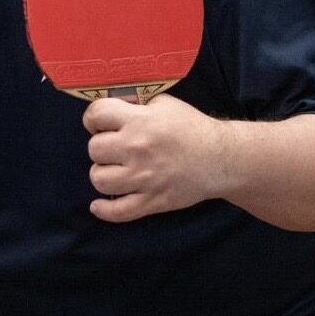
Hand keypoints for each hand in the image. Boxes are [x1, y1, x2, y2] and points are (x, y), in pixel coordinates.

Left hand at [82, 93, 226, 222]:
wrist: (222, 158)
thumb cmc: (191, 127)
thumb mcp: (163, 104)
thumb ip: (134, 104)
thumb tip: (107, 108)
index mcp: (140, 121)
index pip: (96, 115)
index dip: (93, 119)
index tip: (99, 124)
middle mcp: (138, 149)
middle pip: (94, 149)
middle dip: (100, 147)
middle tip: (113, 148)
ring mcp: (144, 178)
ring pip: (99, 180)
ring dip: (102, 174)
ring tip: (114, 169)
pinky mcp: (152, 201)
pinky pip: (118, 211)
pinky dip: (104, 210)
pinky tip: (97, 205)